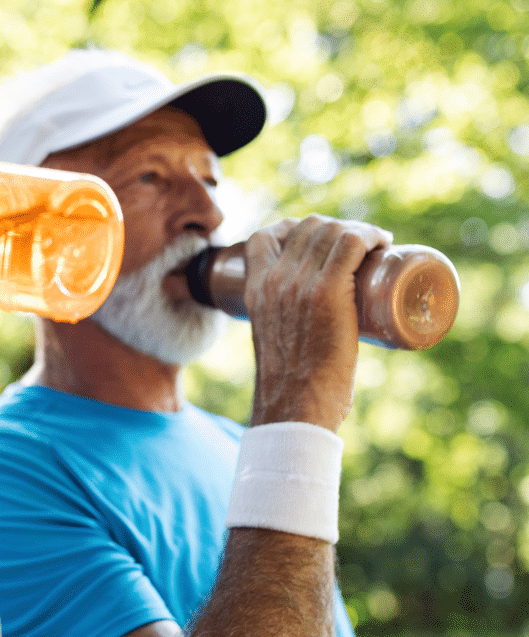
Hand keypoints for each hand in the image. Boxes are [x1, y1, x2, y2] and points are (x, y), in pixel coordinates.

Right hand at [245, 214, 391, 431]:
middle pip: (308, 228)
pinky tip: (383, 244)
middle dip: (338, 229)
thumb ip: (282, 329)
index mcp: (253, 290)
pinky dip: (371, 235)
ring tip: (377, 249)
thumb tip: (307, 335)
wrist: (293, 408)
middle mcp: (272, 280)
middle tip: (362, 251)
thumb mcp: (272, 342)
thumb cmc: (289, 387)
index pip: (264, 236)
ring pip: (333, 231)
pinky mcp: (327, 291)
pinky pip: (351, 242)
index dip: (296, 229)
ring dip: (360, 231)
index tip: (322, 243)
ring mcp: (298, 283)